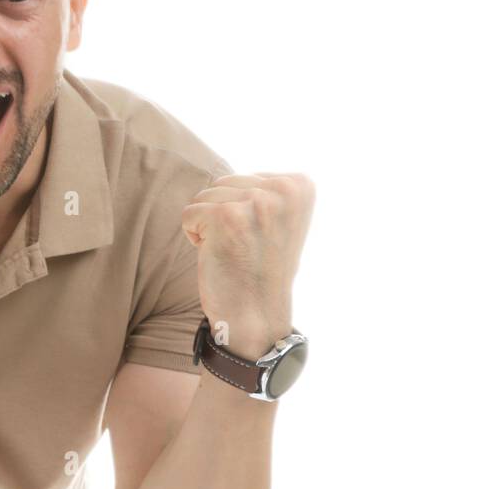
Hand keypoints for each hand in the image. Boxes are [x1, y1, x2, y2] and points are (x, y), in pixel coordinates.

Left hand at [181, 172, 314, 356]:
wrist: (256, 315)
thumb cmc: (260, 269)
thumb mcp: (279, 220)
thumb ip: (264, 190)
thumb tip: (231, 173)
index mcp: (300, 185)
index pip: (245, 178)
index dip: (242, 211)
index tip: (261, 239)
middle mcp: (283, 190)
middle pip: (223, 183)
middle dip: (223, 216)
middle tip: (245, 248)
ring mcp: (255, 202)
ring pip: (204, 197)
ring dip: (209, 227)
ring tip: (233, 252)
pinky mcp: (225, 217)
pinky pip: (189, 214)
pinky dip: (195, 237)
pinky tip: (218, 256)